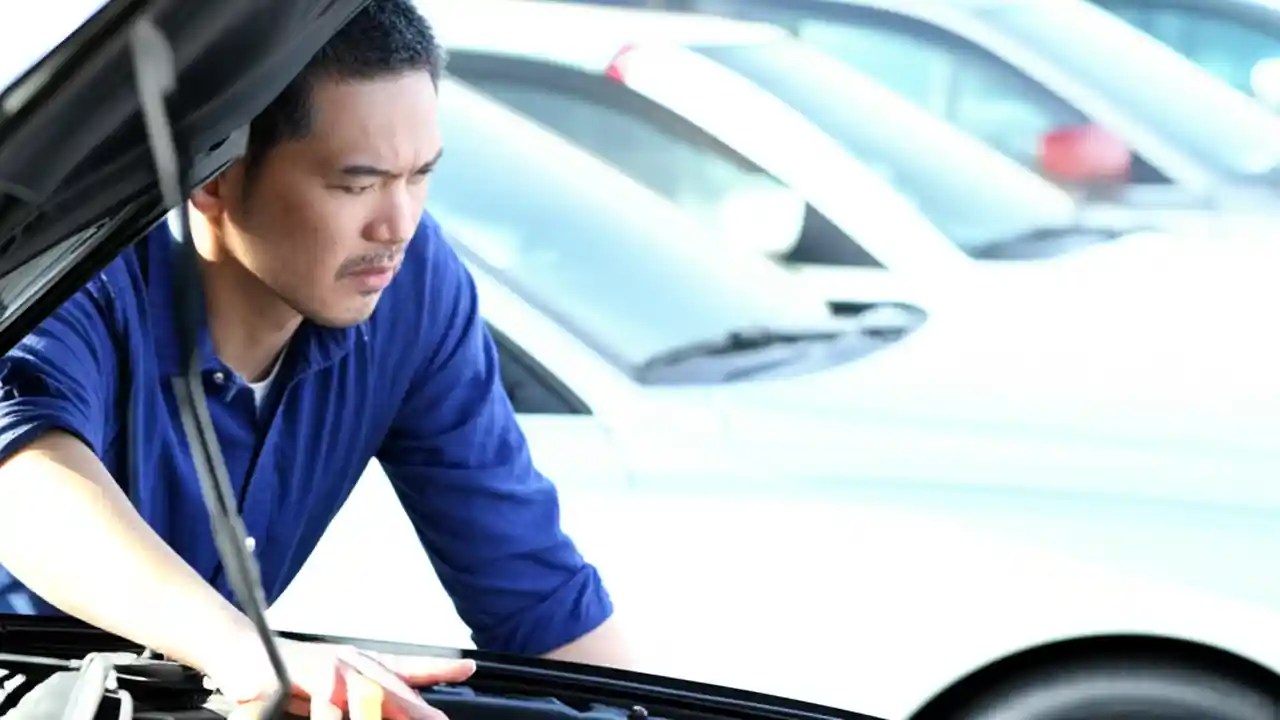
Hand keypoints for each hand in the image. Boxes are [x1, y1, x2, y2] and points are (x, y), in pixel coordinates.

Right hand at [212, 637, 475, 719]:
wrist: (237, 651)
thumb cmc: (281, 675)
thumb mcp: (324, 694)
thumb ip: (354, 703)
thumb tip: (379, 711)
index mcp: (357, 664)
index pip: (405, 668)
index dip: (436, 669)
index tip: (466, 669)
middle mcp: (349, 661)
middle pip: (393, 685)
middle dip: (419, 707)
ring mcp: (329, 666)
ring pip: (371, 690)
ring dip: (394, 707)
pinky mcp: (306, 674)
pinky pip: (333, 696)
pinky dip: (344, 707)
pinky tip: (351, 710)